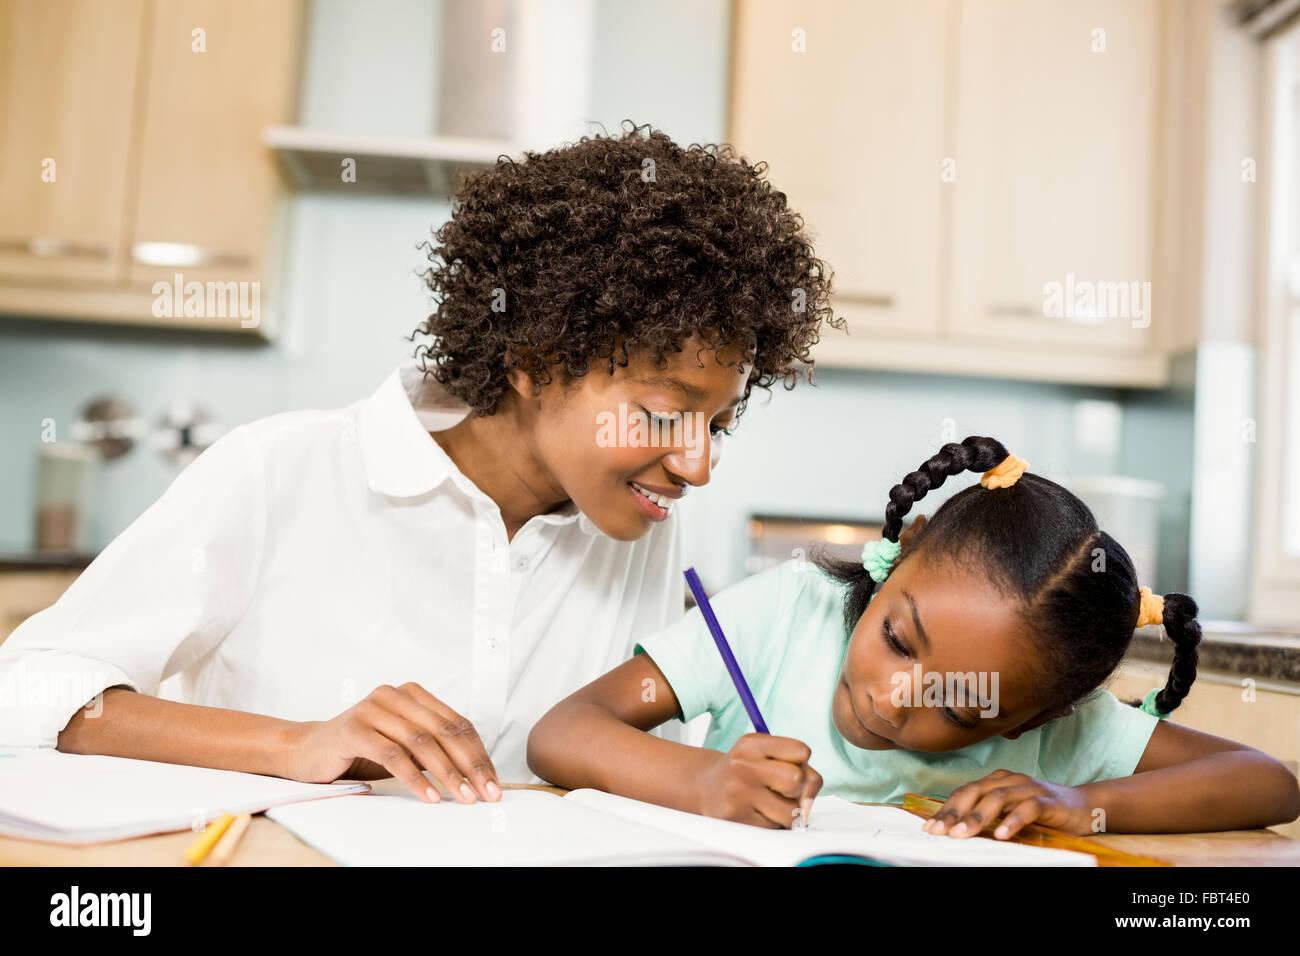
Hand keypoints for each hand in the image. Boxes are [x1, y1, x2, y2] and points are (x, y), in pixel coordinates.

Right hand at [285, 683, 500, 803]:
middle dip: (470, 765)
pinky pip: (393, 755)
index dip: (478, 753)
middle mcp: (395, 695)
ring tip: (463, 797)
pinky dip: (415, 778)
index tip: (493, 781)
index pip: (457, 723)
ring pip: (421, 742)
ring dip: (447, 774)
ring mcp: (373, 709)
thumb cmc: (363, 749)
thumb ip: (434, 749)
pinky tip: (430, 796)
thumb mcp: (404, 746)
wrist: (309, 750)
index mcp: (413, 694)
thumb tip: (477, 774)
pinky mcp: (354, 729)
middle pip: (444, 731)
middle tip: (486, 792)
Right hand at [696, 733, 822, 828]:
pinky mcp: (736, 818)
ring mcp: (737, 793)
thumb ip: (801, 771)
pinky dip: (772, 824)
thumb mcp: (768, 756)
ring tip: (769, 804)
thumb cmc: (747, 770)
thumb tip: (807, 807)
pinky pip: (774, 828)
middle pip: (796, 780)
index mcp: (752, 744)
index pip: (802, 751)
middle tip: (781, 789)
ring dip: (786, 812)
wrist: (705, 786)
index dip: (802, 763)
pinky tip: (757, 814)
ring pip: (790, 812)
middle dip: (796, 789)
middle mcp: (742, 765)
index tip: (787, 766)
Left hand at [922, 769, 1091, 838]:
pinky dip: (1013, 820)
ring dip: (978, 817)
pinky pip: (1028, 808)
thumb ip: (988, 815)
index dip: (947, 809)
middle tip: (940, 831)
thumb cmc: (1041, 811)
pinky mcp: (1048, 801)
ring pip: (998, 797)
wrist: (1084, 806)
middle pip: (976, 792)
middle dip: (955, 812)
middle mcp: (1010, 780)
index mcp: (996, 781)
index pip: (965, 792)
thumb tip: (957, 831)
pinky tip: (1001, 834)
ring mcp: (1029, 788)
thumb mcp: (1009, 811)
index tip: (931, 827)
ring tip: (962, 835)